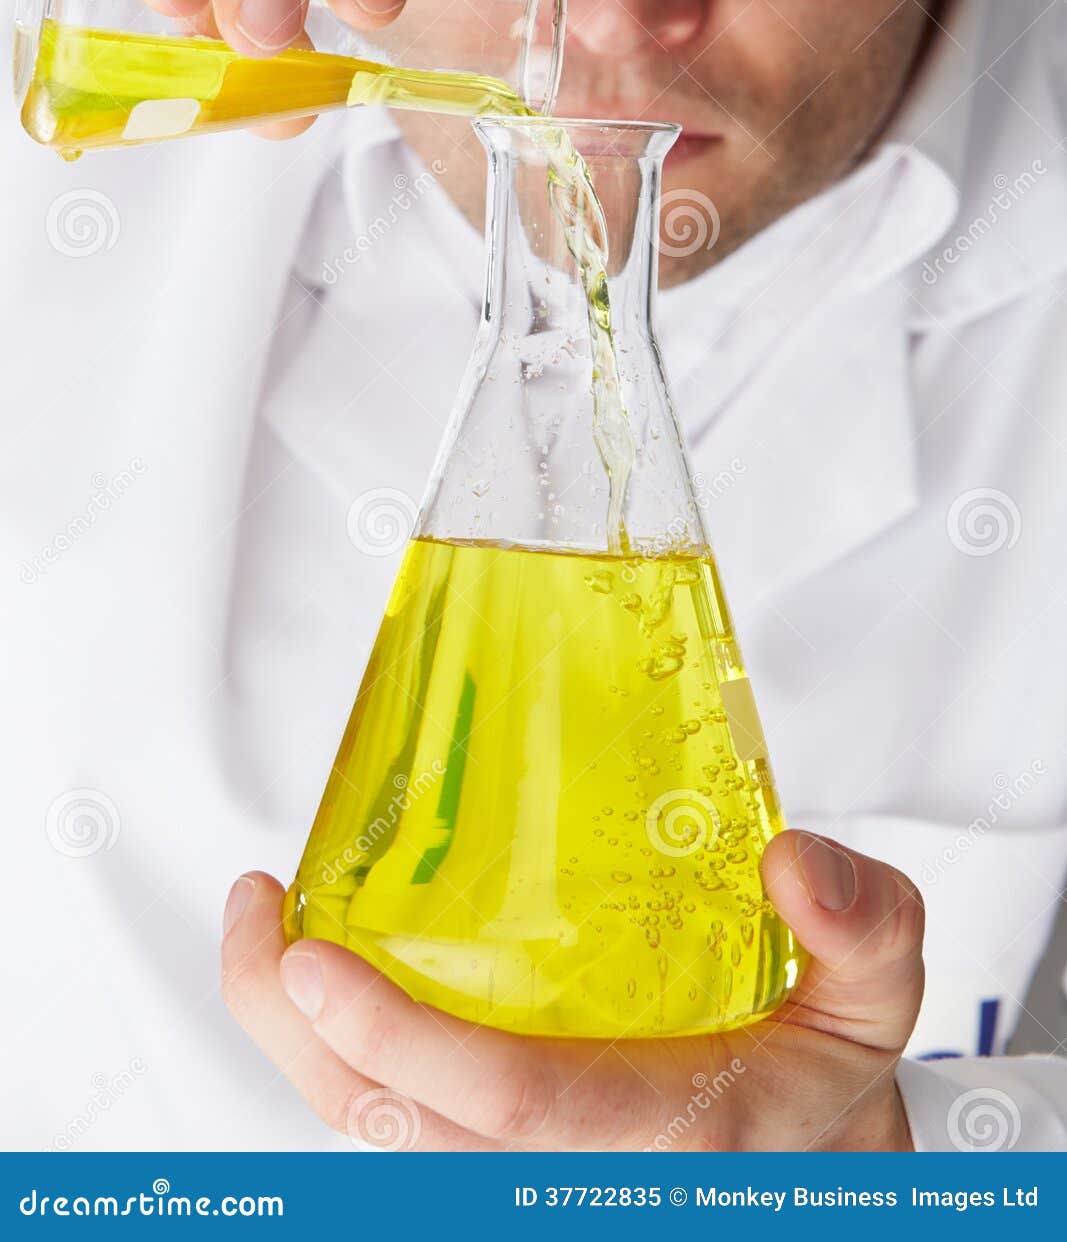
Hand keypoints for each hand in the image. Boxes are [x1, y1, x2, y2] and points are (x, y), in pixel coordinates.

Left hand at [221, 832, 921, 1150]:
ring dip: (298, 1046)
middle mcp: (577, 1167)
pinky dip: (337, 1055)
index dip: (404, 1043)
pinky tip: (320, 972)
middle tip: (260, 924)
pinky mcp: (499, 1149)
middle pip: (400, 1134)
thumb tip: (795, 864)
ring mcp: (527, 1167)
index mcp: (664, 1134)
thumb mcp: (878, 995)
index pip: (514, 1106)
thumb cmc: (825, 1079)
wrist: (811, 1156)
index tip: (314, 961)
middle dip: (300, 1040)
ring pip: (379, 1138)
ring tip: (265, 933)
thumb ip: (863, 923)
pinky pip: (396, 1122)